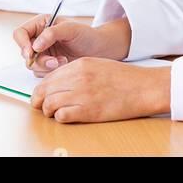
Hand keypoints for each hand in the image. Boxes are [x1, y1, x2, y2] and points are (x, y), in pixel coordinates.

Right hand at [12, 16, 130, 72]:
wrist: (98, 49)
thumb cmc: (87, 35)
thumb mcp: (70, 29)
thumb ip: (51, 34)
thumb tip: (35, 45)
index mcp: (41, 25)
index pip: (20, 33)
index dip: (23, 44)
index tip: (31, 53)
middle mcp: (38, 39)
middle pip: (24, 52)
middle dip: (38, 59)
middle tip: (54, 62)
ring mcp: (42, 53)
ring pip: (32, 65)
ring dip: (46, 66)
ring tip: (64, 61)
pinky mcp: (47, 66)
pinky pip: (40, 73)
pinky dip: (51, 72)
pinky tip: (64, 65)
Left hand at [29, 59, 170, 122]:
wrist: (143, 88)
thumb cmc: (124, 78)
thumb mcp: (97, 65)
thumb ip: (77, 72)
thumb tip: (58, 83)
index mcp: (79, 65)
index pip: (48, 77)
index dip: (41, 89)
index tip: (41, 95)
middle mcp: (78, 78)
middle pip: (44, 90)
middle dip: (38, 100)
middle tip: (40, 107)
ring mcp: (82, 94)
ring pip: (50, 104)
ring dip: (49, 111)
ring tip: (55, 113)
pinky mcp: (88, 111)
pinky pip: (62, 116)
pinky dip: (60, 118)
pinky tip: (67, 116)